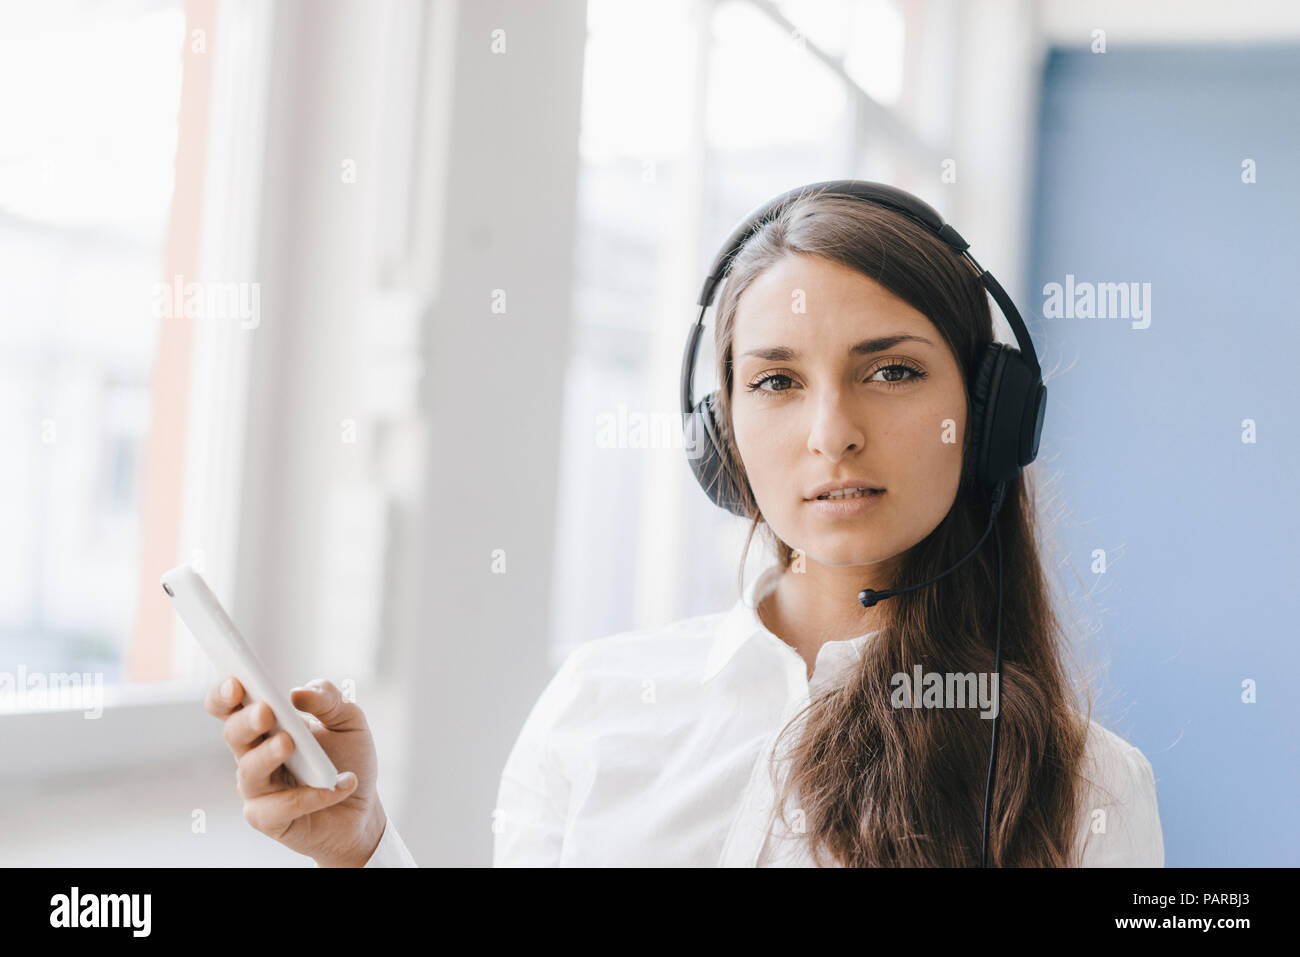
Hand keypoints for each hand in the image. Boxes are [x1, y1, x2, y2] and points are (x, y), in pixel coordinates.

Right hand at [204, 676, 387, 866]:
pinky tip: (339, 784)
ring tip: (290, 743)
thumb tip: (299, 693)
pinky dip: (310, 796)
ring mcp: (258, 788)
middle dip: (247, 721)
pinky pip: (280, 807)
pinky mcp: (268, 818)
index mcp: (265, 725)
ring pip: (249, 771)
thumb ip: (329, 700)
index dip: (225, 694)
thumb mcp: (348, 720)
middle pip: (233, 734)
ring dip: (268, 755)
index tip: (236, 682)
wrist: (362, 806)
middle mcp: (253, 754)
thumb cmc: (348, 758)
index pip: (230, 706)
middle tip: (266, 711)